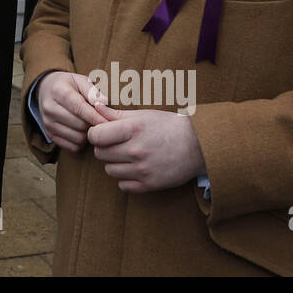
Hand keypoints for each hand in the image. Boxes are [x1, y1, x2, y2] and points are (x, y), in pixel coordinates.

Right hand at [35, 71, 110, 151]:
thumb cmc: (68, 85)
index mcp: (58, 91)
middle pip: (79, 125)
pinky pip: (72, 147)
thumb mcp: (79, 80)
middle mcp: (49, 108)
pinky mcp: (49, 134)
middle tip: (102, 121)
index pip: (79, 108)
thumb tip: (105, 102)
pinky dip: (81, 142)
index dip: (96, 116)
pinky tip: (83, 132)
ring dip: (88, 134)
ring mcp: (47, 123)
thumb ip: (92, 90)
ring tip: (91, 124)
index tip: (109, 121)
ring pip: (77, 138)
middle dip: (94, 124)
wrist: (46, 89)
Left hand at [88, 108, 205, 191]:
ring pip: (109, 170)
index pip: (96, 136)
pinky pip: (123, 185)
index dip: (95, 134)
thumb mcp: (143, 115)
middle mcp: (136, 151)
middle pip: (100, 154)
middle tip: (115, 143)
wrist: (198, 145)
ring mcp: (142, 170)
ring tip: (126, 155)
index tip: (102, 133)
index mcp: (133, 130)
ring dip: (114, 163)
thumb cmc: (168, 126)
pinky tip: (134, 168)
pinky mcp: (150, 185)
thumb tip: (95, 106)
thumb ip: (116, 114)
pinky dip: (125, 179)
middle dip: (104, 147)